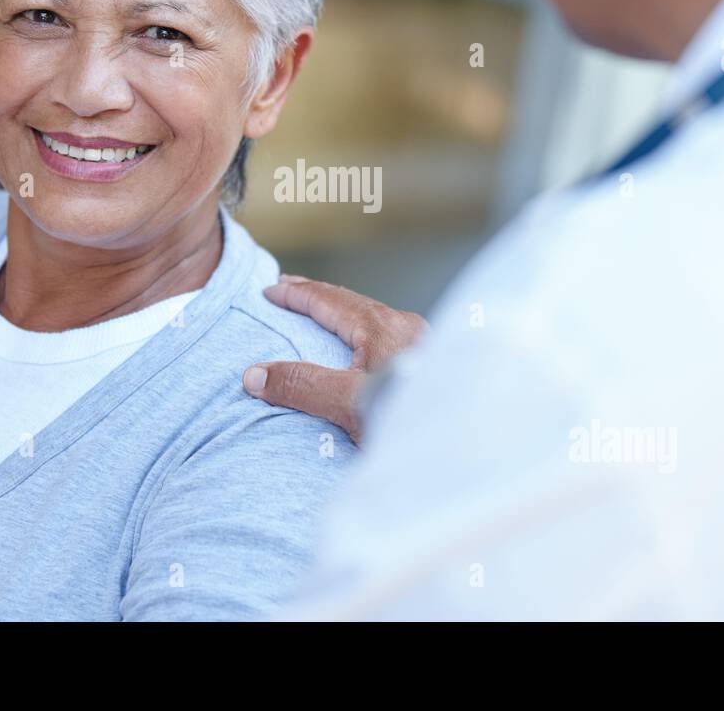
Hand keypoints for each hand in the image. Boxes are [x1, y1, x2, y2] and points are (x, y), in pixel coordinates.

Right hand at [242, 275, 426, 442]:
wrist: (469, 434)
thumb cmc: (410, 414)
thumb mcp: (346, 401)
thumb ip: (301, 386)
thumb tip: (254, 376)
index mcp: (381, 326)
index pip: (328, 299)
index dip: (297, 293)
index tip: (271, 288)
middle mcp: (405, 327)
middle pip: (353, 304)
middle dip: (319, 297)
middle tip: (292, 290)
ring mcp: (423, 345)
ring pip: (375, 320)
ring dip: (345, 317)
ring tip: (325, 320)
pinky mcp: (433, 366)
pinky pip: (391, 338)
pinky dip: (366, 335)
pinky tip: (367, 352)